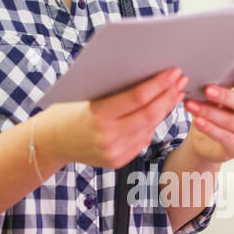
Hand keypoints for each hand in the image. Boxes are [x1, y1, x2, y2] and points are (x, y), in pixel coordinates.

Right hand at [44, 66, 188, 168]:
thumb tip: (148, 75)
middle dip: (168, 96)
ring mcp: (113, 152)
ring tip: (174, 94)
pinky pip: (142, 141)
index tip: (173, 72)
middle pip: (149, 115)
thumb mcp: (89, 96)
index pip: (137, 98)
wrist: (52, 141)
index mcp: (98, 115)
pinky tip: (158, 112)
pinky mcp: (117, 161)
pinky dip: (152, 125)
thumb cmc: (70, 110)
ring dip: (164, 110)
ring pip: (149, 128)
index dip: (159, 84)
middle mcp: (107, 137)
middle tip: (180, 80)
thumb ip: (116, 90)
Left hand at [180, 50, 233, 163]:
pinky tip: (198, 121)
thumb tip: (205, 67)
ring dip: (209, 112)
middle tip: (208, 89)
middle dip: (225, 96)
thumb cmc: (217, 114)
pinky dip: (209, 128)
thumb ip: (221, 84)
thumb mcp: (220, 97)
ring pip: (231, 121)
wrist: (208, 143)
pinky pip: (224, 137)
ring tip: (191, 105)